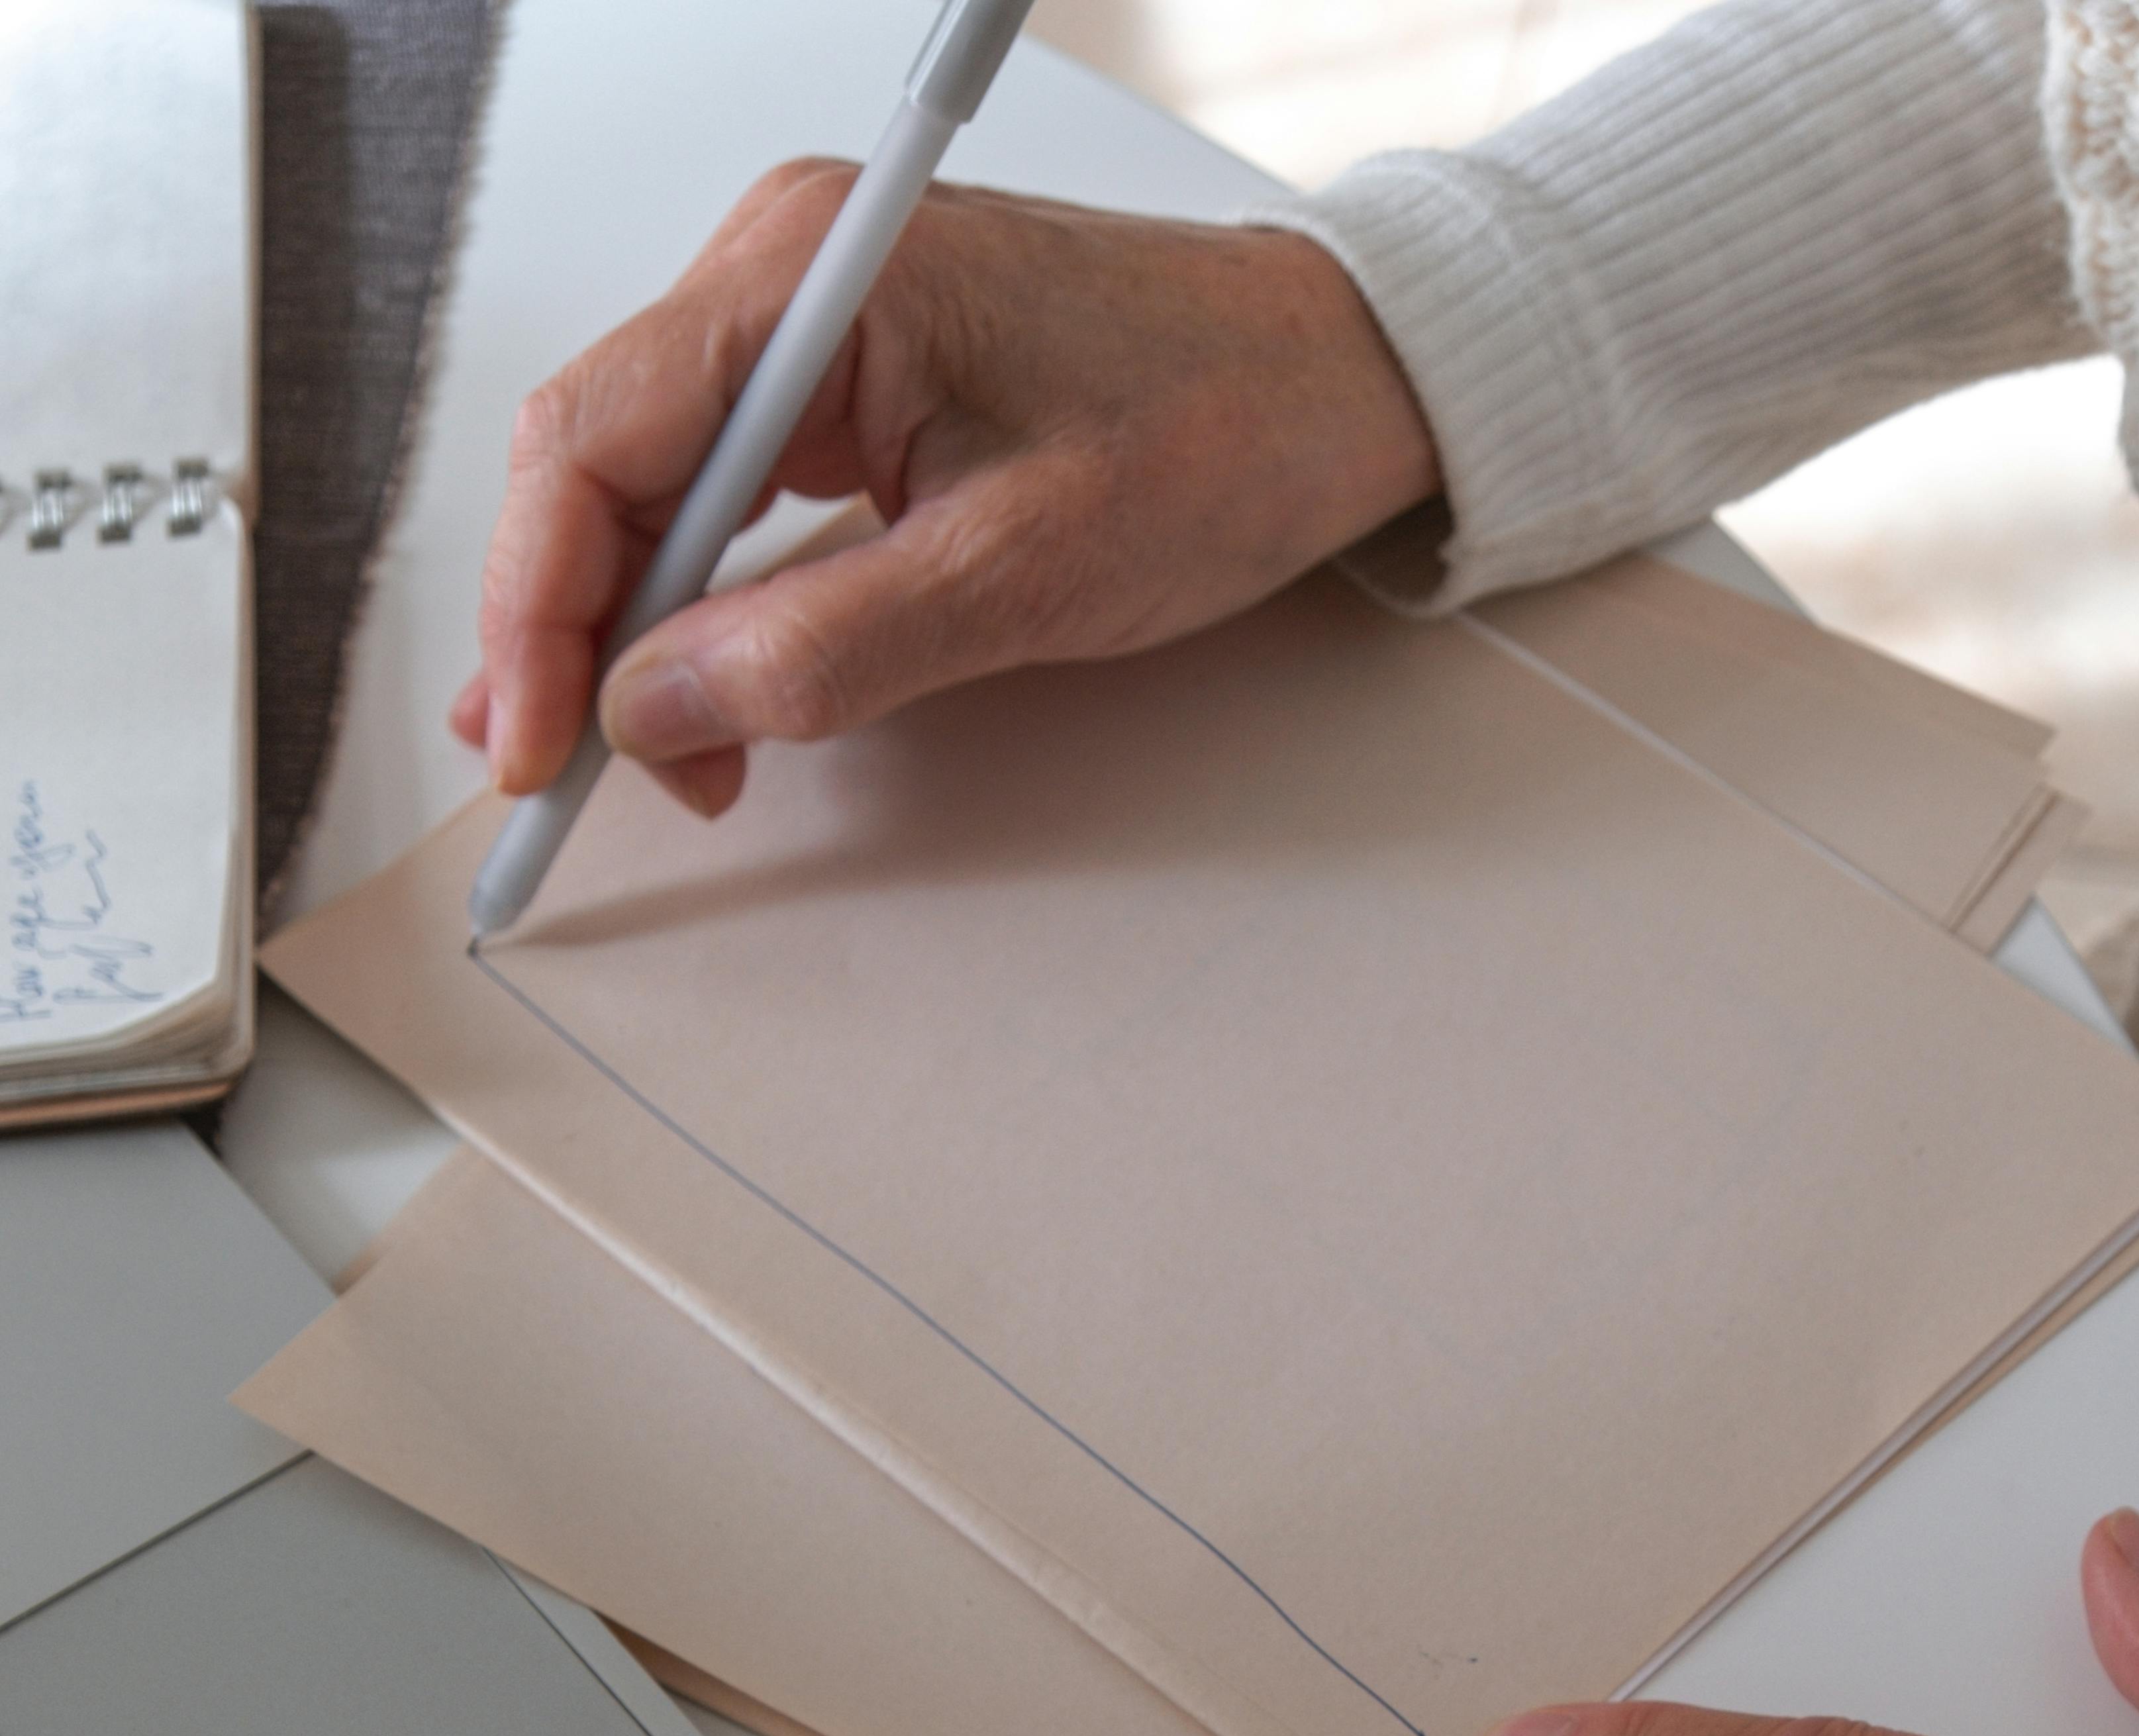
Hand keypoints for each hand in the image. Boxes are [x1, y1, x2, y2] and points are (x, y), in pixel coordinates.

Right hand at [451, 173, 1438, 819]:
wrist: (1328, 381)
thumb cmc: (1215, 430)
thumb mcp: (1017, 573)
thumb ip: (824, 649)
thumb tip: (663, 711)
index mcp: (812, 275)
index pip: (593, 444)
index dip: (539, 614)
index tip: (541, 751)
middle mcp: (786, 273)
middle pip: (595, 464)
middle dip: (567, 637)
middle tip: (561, 790)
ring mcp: (810, 322)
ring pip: (648, 488)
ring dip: (626, 633)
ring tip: (637, 767)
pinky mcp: (845, 378)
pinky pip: (721, 489)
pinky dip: (694, 601)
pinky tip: (689, 692)